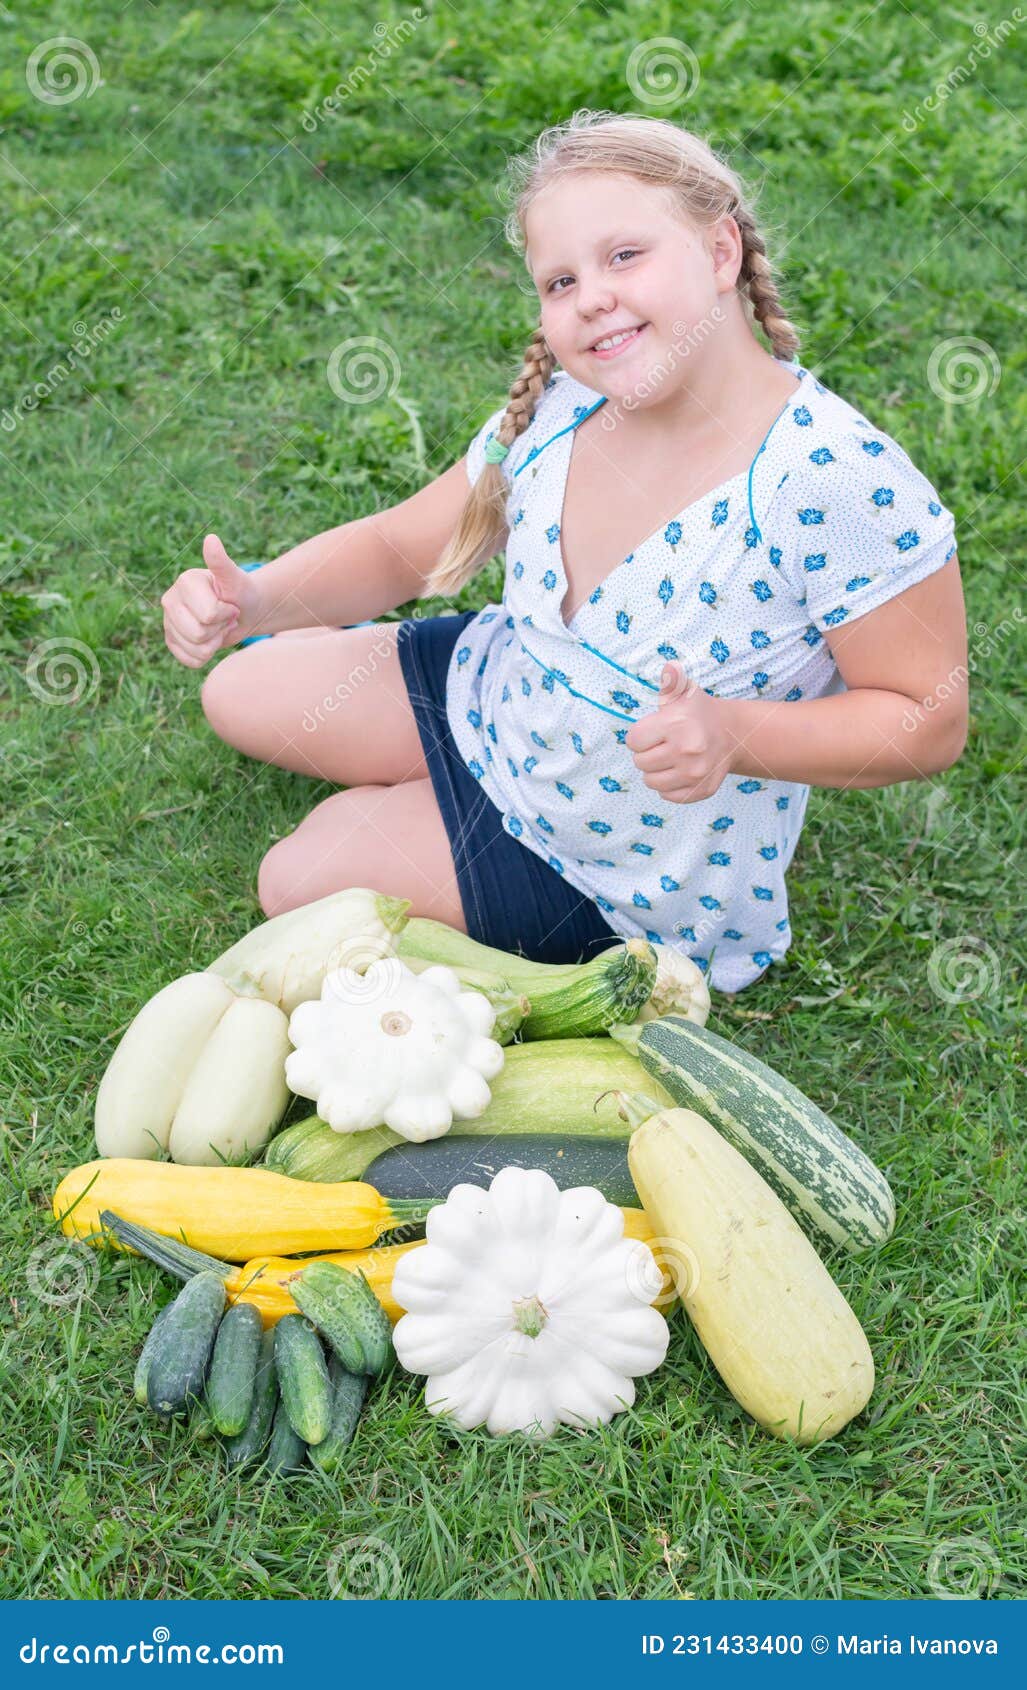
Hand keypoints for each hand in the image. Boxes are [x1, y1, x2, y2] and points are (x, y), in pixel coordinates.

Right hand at [161, 534, 261, 667]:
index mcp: (184, 582)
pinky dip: (207, 656)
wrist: (243, 612)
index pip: (208, 615)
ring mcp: (168, 621)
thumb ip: (222, 562)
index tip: (229, 604)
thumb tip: (211, 539)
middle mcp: (170, 600)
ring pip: (196, 650)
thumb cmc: (241, 593)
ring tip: (218, 628)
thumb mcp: (236, 578)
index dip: (226, 614)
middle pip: (199, 634)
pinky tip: (210, 640)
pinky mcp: (171, 641)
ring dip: (215, 643)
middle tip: (225, 618)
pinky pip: (190, 661)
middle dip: (220, 630)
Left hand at [625, 662, 735, 802]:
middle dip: (646, 753)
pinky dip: (668, 786)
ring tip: (669, 758)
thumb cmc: (700, 712)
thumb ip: (671, 681)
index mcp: (677, 724)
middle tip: (663, 745)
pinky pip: (667, 796)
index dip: (639, 736)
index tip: (653, 731)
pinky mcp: (700, 790)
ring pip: (651, 782)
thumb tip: (669, 667)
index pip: (633, 741)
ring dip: (655, 771)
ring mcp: (695, 773)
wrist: (732, 735)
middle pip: (640, 763)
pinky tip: (678, 771)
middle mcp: (686, 750)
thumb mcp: (685, 692)